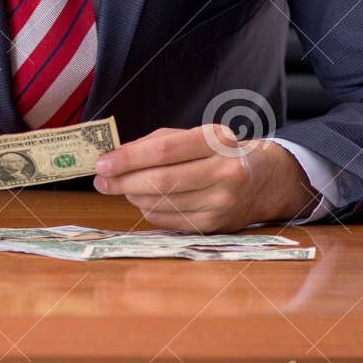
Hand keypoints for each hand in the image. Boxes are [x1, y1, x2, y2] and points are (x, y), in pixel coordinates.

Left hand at [91, 125, 317, 231]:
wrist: (262, 180)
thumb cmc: (217, 153)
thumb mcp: (194, 136)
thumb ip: (155, 143)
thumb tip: (114, 158)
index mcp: (218, 141)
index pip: (164, 150)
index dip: (128, 158)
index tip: (102, 163)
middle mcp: (225, 172)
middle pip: (161, 180)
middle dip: (123, 182)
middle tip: (101, 181)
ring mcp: (222, 202)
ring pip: (162, 203)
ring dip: (132, 196)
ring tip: (122, 188)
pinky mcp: (215, 225)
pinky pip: (168, 220)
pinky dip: (149, 210)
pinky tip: (144, 200)